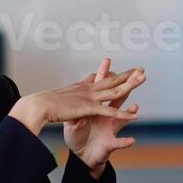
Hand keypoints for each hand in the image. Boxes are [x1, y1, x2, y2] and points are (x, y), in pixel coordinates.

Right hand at [10, 64, 143, 138]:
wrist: (38, 105)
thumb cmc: (44, 104)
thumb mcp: (59, 98)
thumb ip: (66, 96)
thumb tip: (65, 94)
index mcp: (82, 87)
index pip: (101, 78)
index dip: (112, 73)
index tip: (121, 69)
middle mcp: (88, 89)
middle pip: (112, 79)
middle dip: (128, 74)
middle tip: (141, 68)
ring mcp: (90, 97)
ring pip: (115, 90)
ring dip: (131, 84)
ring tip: (144, 79)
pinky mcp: (89, 108)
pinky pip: (110, 111)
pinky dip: (123, 114)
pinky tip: (134, 115)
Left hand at [62, 58, 142, 172]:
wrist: (83, 155)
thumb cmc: (79, 137)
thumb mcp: (72, 124)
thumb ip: (74, 114)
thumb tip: (74, 104)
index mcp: (96, 109)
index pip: (100, 89)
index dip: (104, 76)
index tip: (107, 61)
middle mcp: (107, 116)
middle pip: (118, 98)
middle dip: (129, 87)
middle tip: (139, 74)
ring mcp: (110, 129)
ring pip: (122, 119)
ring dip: (130, 113)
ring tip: (136, 107)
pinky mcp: (110, 144)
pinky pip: (118, 143)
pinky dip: (125, 142)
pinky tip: (132, 140)